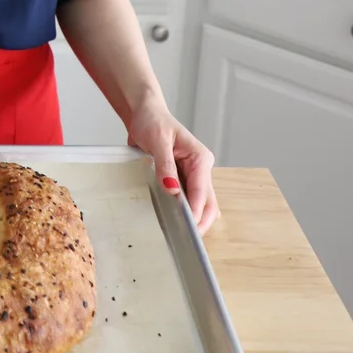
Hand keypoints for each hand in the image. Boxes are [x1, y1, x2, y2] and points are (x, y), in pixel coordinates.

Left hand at [126, 99, 219, 234]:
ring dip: (194, 218)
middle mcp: (200, 168)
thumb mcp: (157, 140)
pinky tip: (174, 220)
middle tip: (187, 239)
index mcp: (200, 158)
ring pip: (200, 203)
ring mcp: (192, 174)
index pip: (202, 191)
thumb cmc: (152, 121)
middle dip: (201, 221)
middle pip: (208, 202)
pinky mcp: (181, 178)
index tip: (189, 228)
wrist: (144, 113)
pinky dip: (183, 211)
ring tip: (181, 234)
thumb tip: (171, 188)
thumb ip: (165, 164)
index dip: (196, 212)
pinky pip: (187, 199)